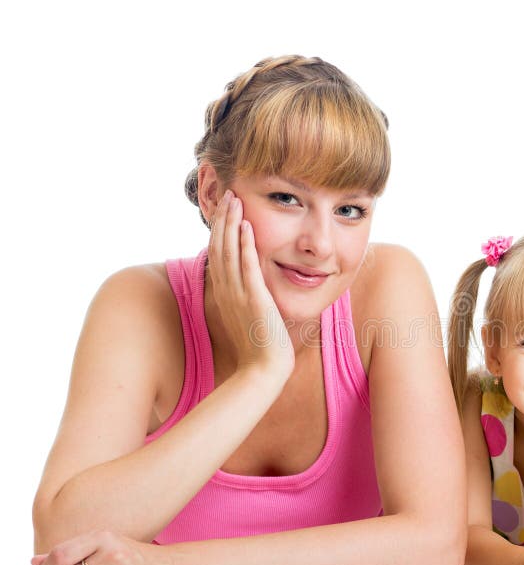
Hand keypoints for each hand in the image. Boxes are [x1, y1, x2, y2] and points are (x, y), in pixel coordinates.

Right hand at [208, 190, 293, 379]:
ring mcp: (239, 294)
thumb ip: (247, 299)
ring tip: (235, 199)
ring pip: (230, 252)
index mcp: (226, 293)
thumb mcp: (250, 317)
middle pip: (220, 246)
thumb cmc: (259, 348)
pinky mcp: (255, 299)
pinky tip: (247, 226)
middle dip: (223, 218)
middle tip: (228, 193)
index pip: (219, 254)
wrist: (263, 370)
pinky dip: (247, 245)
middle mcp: (228, 291)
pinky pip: (248, 267)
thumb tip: (251, 287)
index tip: (225, 208)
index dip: (220, 229)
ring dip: (232, 224)